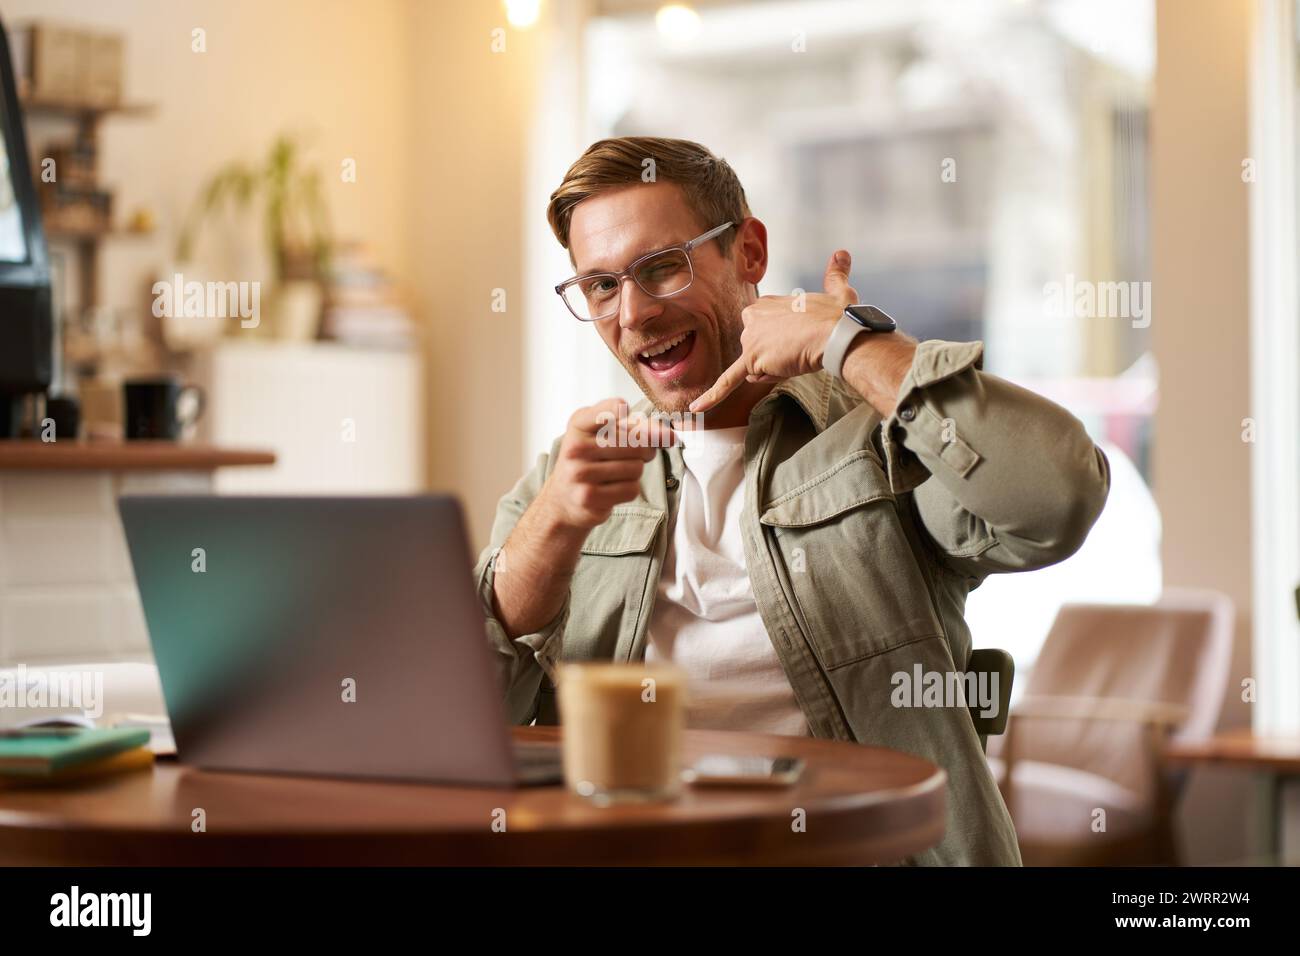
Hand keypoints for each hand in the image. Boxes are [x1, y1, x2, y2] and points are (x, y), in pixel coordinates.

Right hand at [538, 398, 674, 530]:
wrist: (563, 498)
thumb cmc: (590, 460)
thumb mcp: (602, 434)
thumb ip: (636, 427)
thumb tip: (669, 435)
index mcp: (579, 424)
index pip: (609, 409)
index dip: (623, 411)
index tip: (625, 412)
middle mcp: (576, 447)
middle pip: (636, 444)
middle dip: (644, 451)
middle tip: (633, 455)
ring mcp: (580, 473)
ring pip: (636, 468)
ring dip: (635, 472)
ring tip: (617, 473)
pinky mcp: (588, 497)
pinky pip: (631, 489)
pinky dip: (629, 489)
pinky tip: (613, 488)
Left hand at [690, 250, 857, 412]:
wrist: (836, 335)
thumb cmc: (837, 317)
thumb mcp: (838, 290)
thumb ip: (836, 274)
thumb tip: (842, 255)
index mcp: (767, 303)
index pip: (764, 332)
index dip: (782, 342)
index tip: (802, 338)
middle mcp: (752, 317)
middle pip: (756, 350)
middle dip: (774, 357)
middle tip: (800, 350)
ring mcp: (750, 339)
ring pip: (754, 366)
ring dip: (773, 370)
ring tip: (795, 359)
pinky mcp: (751, 361)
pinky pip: (729, 381)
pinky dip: (713, 395)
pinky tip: (697, 406)